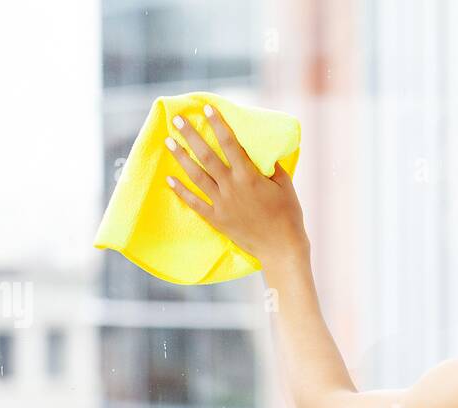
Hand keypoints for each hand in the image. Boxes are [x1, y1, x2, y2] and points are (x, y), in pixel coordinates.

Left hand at [164, 105, 308, 265]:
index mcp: (249, 176)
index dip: (218, 124)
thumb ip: (271, 167)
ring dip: (181, 158)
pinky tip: (170, 179)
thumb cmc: (288, 215)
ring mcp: (222, 204)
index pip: (230, 144)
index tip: (206, 109)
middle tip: (178, 120)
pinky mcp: (217, 219)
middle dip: (191, 136)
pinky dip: (181, 191)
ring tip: (169, 142)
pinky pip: (195, 203)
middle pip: (207, 156)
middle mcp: (232, 187)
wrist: (281, 248)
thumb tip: (262, 152)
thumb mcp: (285, 185)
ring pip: (197, 176)